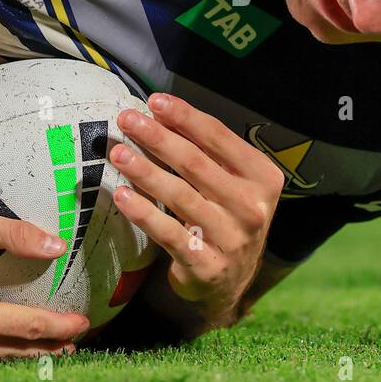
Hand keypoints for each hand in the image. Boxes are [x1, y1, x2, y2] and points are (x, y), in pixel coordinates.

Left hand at [108, 94, 285, 326]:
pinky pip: (169, 233)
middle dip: (158, 138)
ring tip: (118, 153)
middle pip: (197, 163)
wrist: (230, 280)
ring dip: (145, 171)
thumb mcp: (229, 182)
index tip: (154, 101)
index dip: (185, 117)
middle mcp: (251, 206)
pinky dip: (144, 213)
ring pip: (181, 196)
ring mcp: (231, 238)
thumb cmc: (224, 216)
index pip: (219, 138)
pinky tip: (122, 196)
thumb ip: (205, 151)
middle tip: (127, 119)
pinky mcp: (206, 264)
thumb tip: (161, 112)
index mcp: (262, 177)